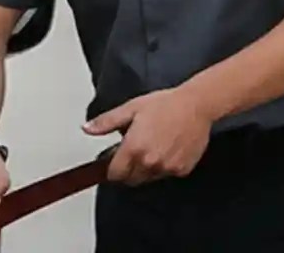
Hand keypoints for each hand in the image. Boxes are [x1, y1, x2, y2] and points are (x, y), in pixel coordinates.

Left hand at [82, 87, 212, 185]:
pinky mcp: (181, 170)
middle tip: (134, 150)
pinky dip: (163, 167)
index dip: (112, 169)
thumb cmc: (165, 104)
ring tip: (151, 146)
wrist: (196, 106)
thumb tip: (87, 129)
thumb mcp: (131, 108)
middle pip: (130, 179)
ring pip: (148, 179)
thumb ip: (107, 122)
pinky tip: (166, 149)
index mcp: (134, 148)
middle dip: (128, 170)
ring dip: (145, 169)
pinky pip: (166, 175)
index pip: (115, 174)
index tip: (114, 161)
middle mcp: (150, 162)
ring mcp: (167, 168)